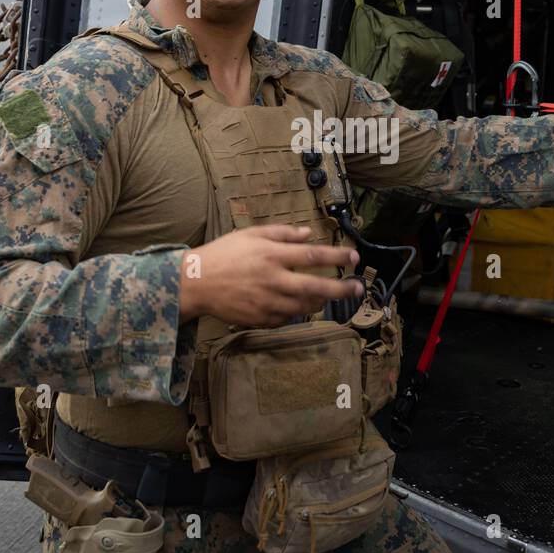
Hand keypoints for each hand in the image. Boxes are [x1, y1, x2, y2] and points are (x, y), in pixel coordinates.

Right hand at [178, 224, 362, 326]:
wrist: (195, 283)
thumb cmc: (223, 254)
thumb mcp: (251, 234)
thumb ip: (282, 233)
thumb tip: (308, 233)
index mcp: (272, 255)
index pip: (313, 255)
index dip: (337, 256)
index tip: (354, 257)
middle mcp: (273, 280)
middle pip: (317, 286)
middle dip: (341, 288)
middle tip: (358, 288)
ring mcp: (267, 302)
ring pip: (305, 305)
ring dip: (320, 300)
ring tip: (326, 294)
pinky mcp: (260, 319)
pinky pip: (287, 317)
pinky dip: (296, 310)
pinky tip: (297, 303)